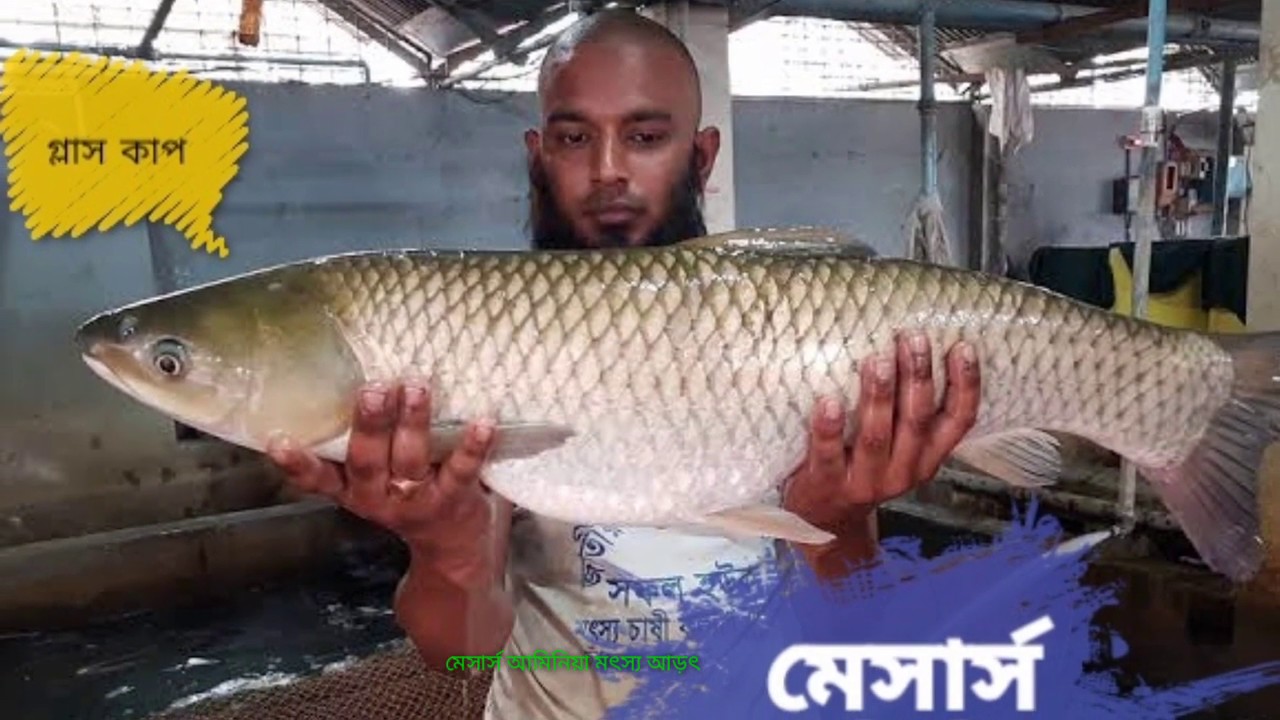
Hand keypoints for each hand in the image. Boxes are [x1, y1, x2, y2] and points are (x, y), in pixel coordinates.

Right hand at [265, 379, 498, 559]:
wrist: (453, 547)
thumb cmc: (408, 492)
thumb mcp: (376, 477)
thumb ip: (364, 442)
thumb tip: (359, 372)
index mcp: (352, 489)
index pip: (317, 478)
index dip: (297, 463)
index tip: (277, 440)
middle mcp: (379, 496)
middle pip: (367, 461)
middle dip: (368, 425)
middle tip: (371, 390)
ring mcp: (417, 499)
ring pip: (410, 460)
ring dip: (412, 423)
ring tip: (416, 387)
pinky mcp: (455, 498)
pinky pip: (463, 470)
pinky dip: (473, 445)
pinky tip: (482, 422)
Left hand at [783, 333, 980, 536]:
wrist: (825, 520)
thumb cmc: (862, 465)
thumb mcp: (897, 445)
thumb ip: (907, 410)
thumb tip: (911, 344)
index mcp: (927, 457)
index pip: (958, 421)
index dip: (965, 385)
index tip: (962, 347)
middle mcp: (903, 470)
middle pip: (917, 421)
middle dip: (918, 377)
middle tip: (913, 339)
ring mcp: (866, 481)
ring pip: (877, 436)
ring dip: (879, 396)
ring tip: (877, 360)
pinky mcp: (827, 484)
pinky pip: (830, 454)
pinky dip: (830, 428)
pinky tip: (828, 401)